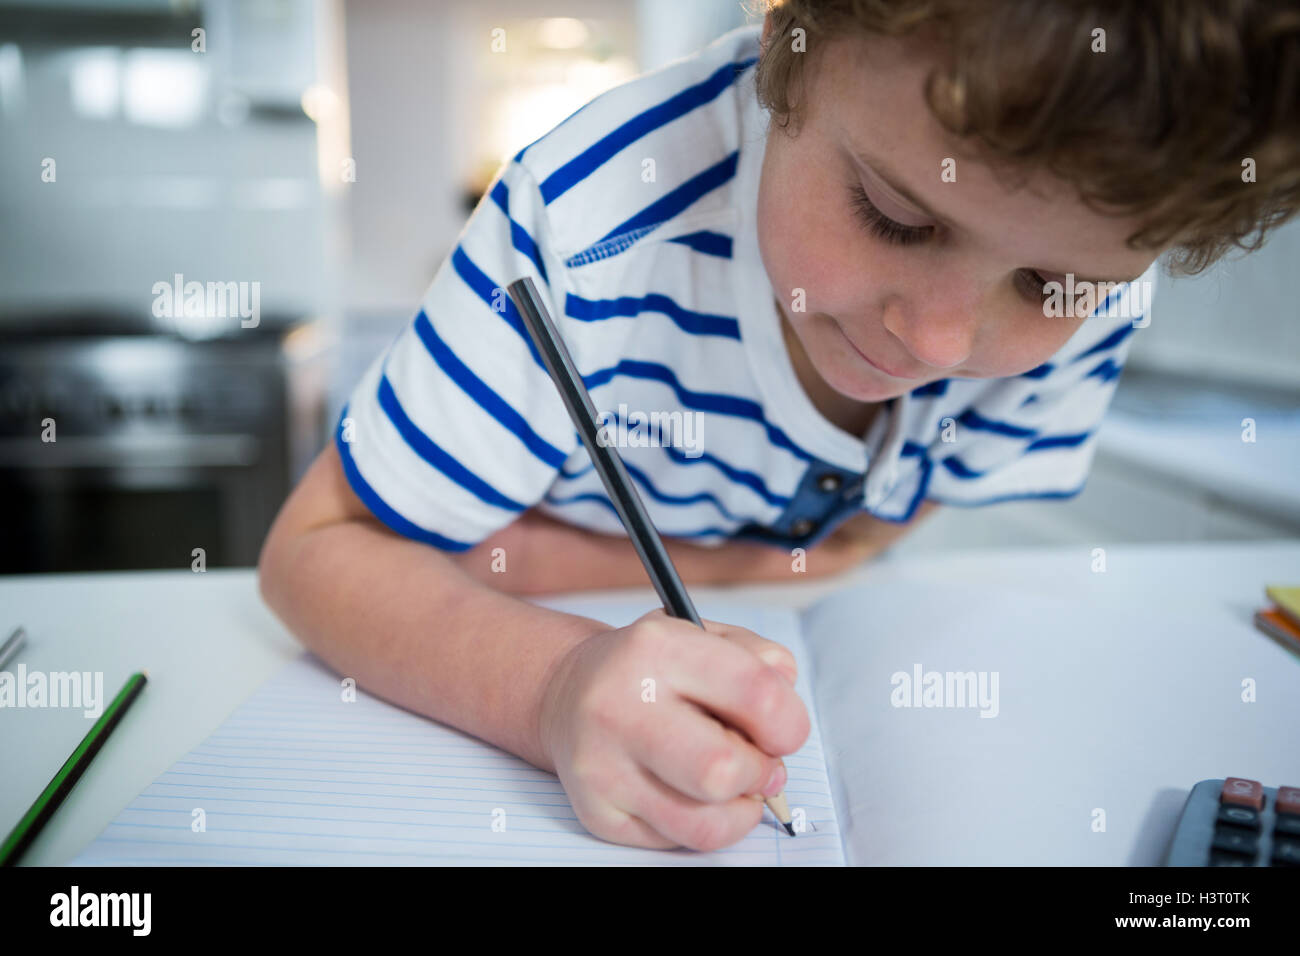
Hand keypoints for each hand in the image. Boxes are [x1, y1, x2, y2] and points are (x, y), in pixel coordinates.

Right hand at [537, 609, 809, 849]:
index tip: (784, 730)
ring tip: (733, 783)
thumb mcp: (702, 634)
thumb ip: (759, 659)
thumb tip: (787, 710)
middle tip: (759, 762)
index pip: (756, 693)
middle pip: (723, 770)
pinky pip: (677, 841)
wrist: (567, 691)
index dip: (790, 723)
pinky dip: (704, 824)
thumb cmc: (650, 667)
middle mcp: (622, 706)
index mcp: (659, 649)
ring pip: (706, 823)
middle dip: (761, 773)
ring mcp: (603, 765)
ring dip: (739, 808)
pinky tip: (694, 794)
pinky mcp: (597, 811)